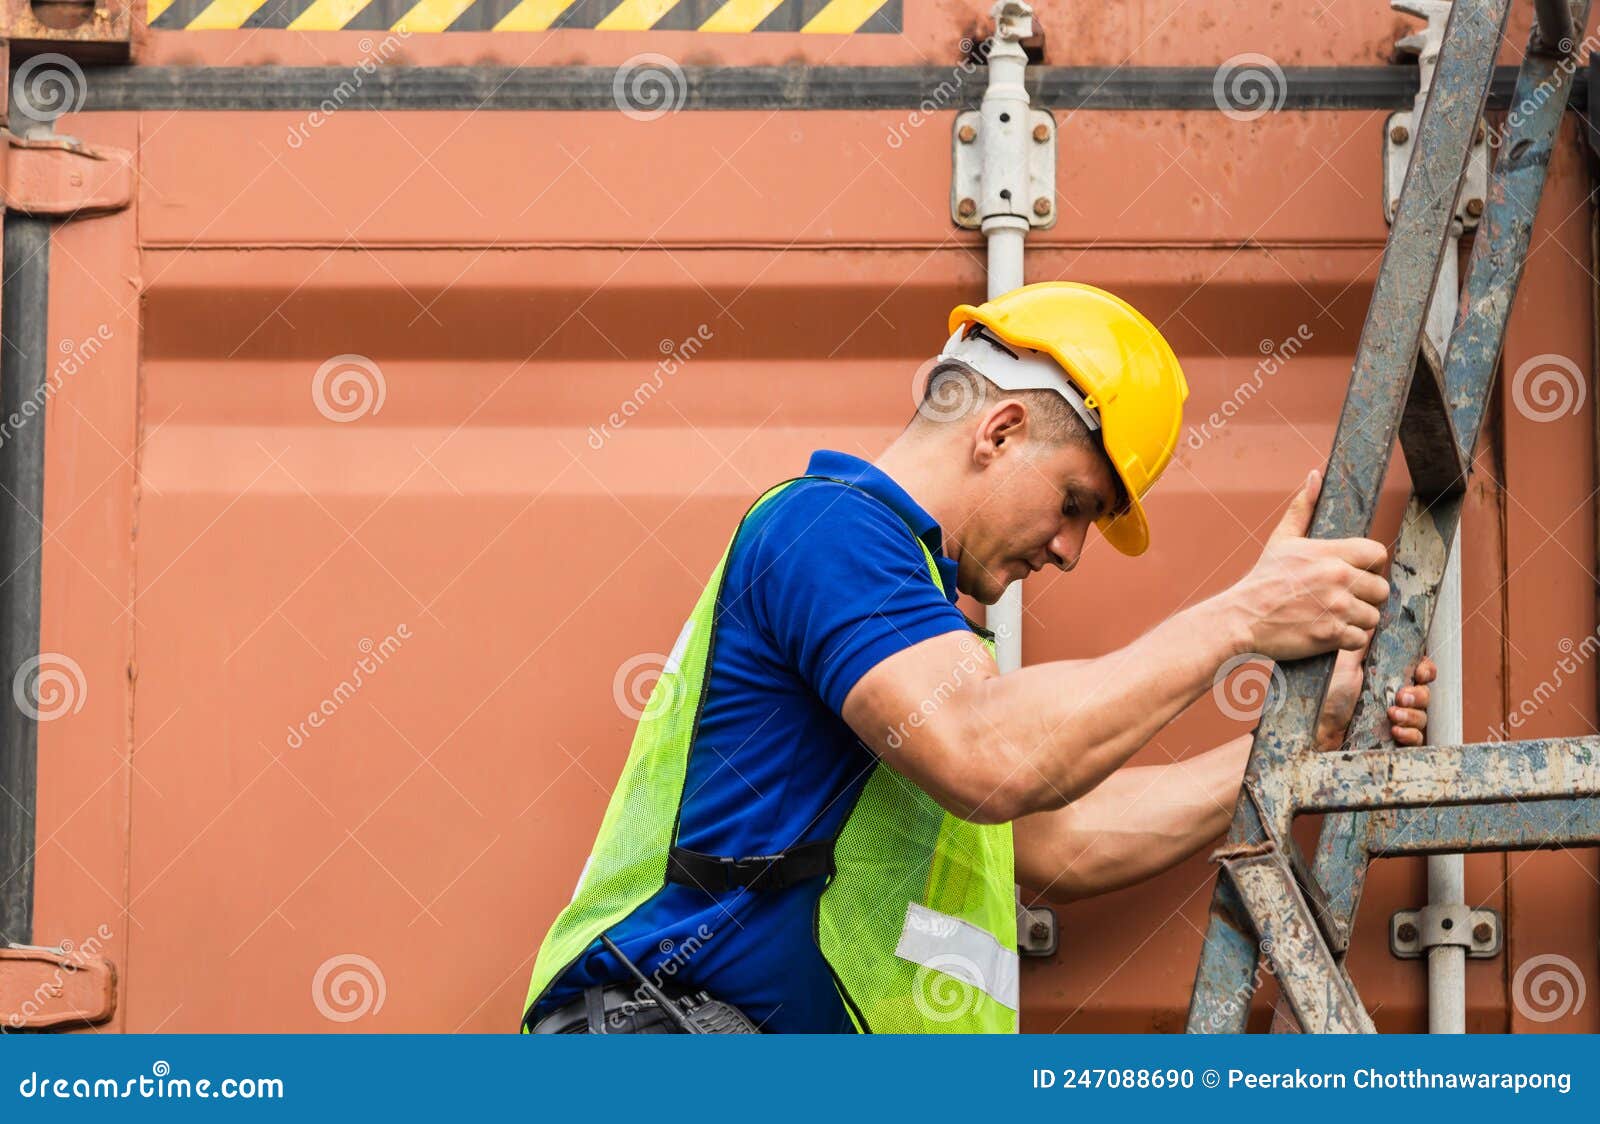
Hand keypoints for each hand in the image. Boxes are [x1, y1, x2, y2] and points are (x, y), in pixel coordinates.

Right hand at [1226, 469, 1390, 661]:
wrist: (1241, 618)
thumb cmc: (1262, 580)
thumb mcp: (1282, 539)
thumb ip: (1303, 507)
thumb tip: (1316, 475)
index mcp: (1330, 553)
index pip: (1378, 554)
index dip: (1372, 566)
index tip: (1358, 574)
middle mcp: (1338, 579)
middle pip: (1381, 590)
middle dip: (1366, 597)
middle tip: (1344, 601)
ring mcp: (1336, 608)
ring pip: (1372, 617)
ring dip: (1357, 620)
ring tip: (1334, 617)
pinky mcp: (1331, 635)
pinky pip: (1360, 639)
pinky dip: (1347, 639)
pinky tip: (1328, 632)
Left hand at [1315, 648, 1436, 749]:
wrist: (1312, 725)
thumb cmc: (1325, 691)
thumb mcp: (1344, 659)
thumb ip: (1363, 640)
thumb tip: (1374, 613)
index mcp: (1386, 675)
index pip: (1419, 670)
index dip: (1426, 670)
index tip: (1420, 672)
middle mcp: (1392, 695)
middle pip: (1425, 693)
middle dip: (1419, 694)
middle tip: (1402, 696)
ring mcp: (1393, 718)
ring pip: (1423, 716)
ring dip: (1413, 715)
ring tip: (1393, 714)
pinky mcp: (1390, 739)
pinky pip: (1416, 738)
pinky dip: (1410, 734)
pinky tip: (1395, 730)